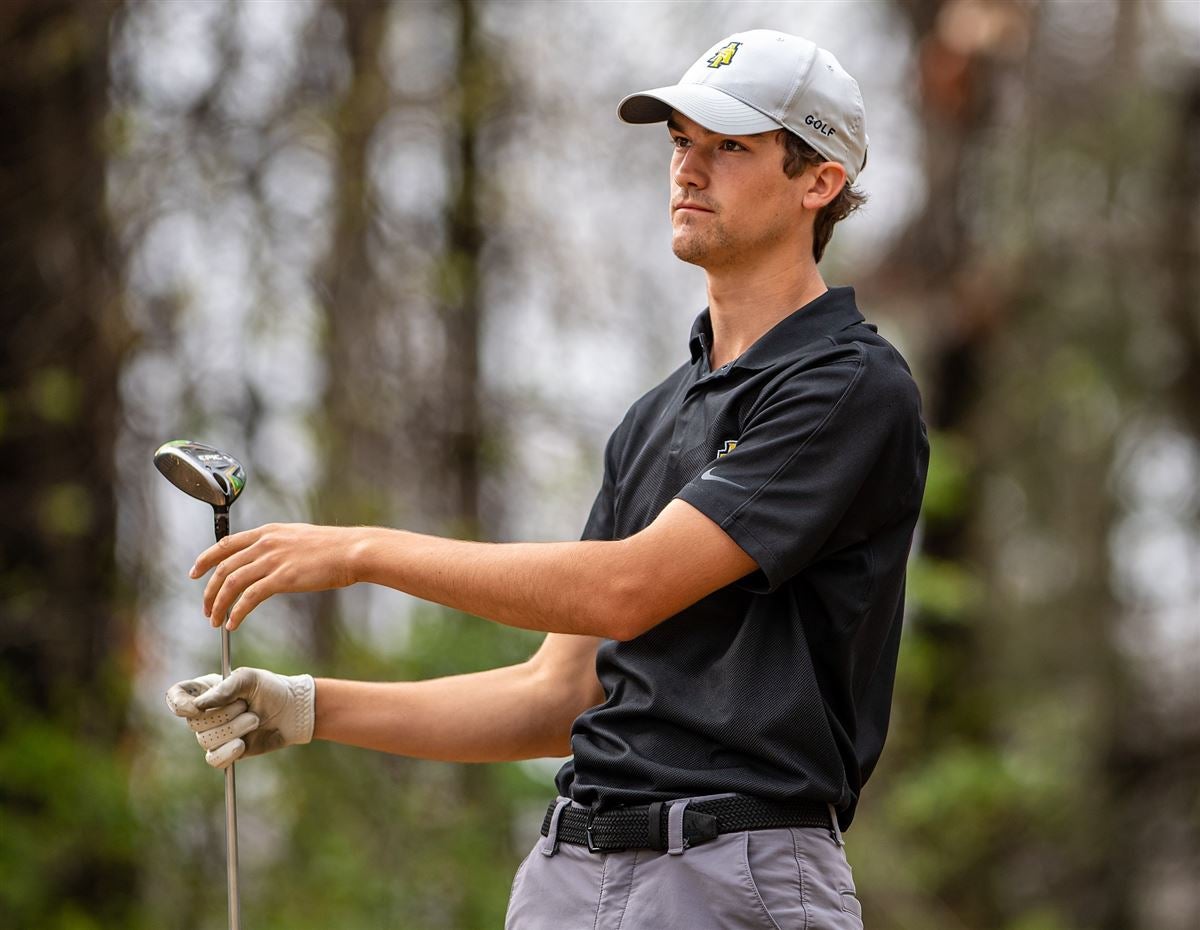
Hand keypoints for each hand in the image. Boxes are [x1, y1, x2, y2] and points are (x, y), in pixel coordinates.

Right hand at [165, 667, 315, 768]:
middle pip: (194, 722)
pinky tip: (243, 744)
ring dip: (233, 730)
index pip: (175, 697)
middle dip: (223, 715)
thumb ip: (226, 687)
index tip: (195, 707)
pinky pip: (214, 760)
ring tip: (255, 719)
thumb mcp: (250, 679)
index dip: (179, 704)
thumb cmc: (270, 689)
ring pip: (206, 741)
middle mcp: (204, 713)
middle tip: (246, 706)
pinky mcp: (225, 752)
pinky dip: (228, 752)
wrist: (292, 711)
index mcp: (205, 690)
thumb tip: (199, 705)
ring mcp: (213, 734)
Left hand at [190, 523, 359, 629]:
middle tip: (206, 608)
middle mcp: (265, 543)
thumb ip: (278, 546)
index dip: (205, 559)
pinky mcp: (282, 578)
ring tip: (216, 621)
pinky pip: (250, 598)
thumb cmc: (332, 548)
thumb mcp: (298, 538)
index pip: (225, 544)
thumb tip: (266, 559)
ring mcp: (273, 560)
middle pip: (223, 567)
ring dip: (219, 604)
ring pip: (232, 584)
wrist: (352, 551)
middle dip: (209, 591)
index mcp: (267, 532)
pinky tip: (234, 623)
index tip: (195, 573)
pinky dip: (237, 612)